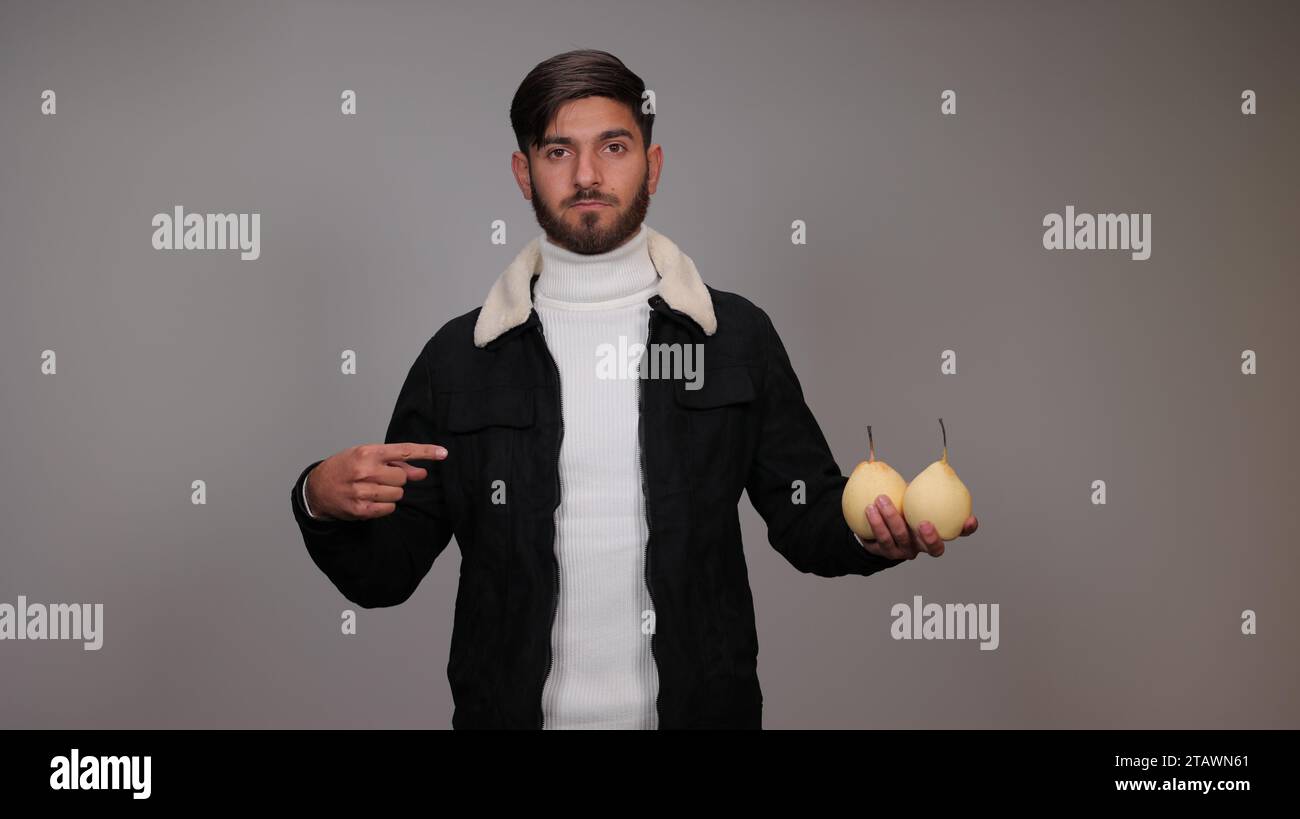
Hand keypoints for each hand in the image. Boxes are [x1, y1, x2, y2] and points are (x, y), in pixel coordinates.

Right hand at [305, 442, 447, 519]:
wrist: (318, 487)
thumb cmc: (345, 467)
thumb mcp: (367, 457)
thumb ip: (396, 463)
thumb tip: (421, 472)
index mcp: (368, 452)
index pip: (404, 451)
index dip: (426, 452)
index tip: (443, 453)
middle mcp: (365, 470)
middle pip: (402, 477)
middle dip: (397, 479)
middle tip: (381, 478)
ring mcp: (362, 490)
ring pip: (397, 494)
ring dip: (391, 493)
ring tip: (374, 488)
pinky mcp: (360, 509)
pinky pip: (389, 508)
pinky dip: (385, 505)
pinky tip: (371, 499)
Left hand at [861, 494, 976, 559]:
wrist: (876, 522)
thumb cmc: (902, 504)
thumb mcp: (914, 495)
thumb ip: (925, 486)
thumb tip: (939, 463)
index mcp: (936, 531)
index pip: (958, 532)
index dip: (966, 529)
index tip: (969, 518)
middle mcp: (923, 546)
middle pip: (934, 549)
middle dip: (931, 538)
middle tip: (923, 523)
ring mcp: (905, 552)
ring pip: (901, 540)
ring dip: (891, 519)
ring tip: (881, 500)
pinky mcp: (885, 553)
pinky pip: (881, 540)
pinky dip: (875, 523)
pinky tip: (869, 508)